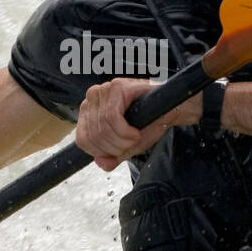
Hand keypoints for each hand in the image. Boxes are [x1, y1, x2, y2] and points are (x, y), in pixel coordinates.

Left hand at [75, 77, 201, 170]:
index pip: (82, 140)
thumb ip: (112, 156)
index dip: (101, 152)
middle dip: (115, 148)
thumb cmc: (147, 125)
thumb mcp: (126, 146)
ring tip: (135, 138)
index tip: (118, 152)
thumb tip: (100, 163)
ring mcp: (103, 91)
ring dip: (122, 141)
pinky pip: (112, 117)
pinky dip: (125, 132)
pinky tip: (135, 132)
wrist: (168, 111)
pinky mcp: (117, 87)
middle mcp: (92, 99)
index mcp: (89, 112)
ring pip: (103, 128)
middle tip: (130, 145)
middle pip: (94, 136)